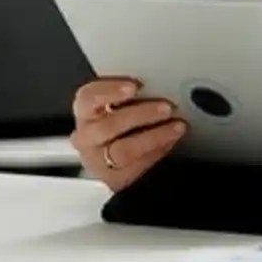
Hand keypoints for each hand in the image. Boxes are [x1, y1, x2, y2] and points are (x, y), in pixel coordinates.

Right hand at [69, 77, 187, 191]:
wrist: (124, 159)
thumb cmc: (123, 123)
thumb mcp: (120, 103)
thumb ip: (130, 94)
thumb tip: (156, 82)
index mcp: (85, 111)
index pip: (89, 98)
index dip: (110, 90)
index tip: (135, 86)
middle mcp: (87, 136)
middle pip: (109, 125)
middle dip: (141, 114)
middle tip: (167, 107)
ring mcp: (99, 160)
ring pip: (124, 149)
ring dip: (155, 136)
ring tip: (176, 126)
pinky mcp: (114, 179)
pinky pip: (137, 167)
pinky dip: (158, 151)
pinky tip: (171, 141)